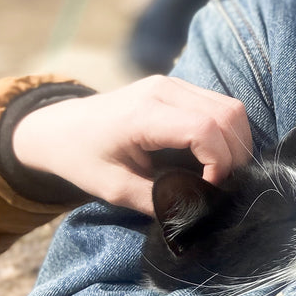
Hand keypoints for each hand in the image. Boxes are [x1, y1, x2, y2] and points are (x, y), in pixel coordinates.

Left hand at [11, 75, 250, 214]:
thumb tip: (197, 211)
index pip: (205, 129)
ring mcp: (173, 84)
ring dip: (236, 142)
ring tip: (221, 172)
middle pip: (227, 114)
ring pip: (230, 107)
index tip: (209, 189)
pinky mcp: (178, 86)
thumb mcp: (114, 189)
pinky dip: (227, 131)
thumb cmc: (81, 158)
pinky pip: (219, 104)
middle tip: (222, 185)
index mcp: (144, 114)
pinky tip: (215, 155)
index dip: (219, 162)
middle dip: (235, 155)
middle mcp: (164, 90)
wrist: (58, 127)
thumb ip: (158, 200)